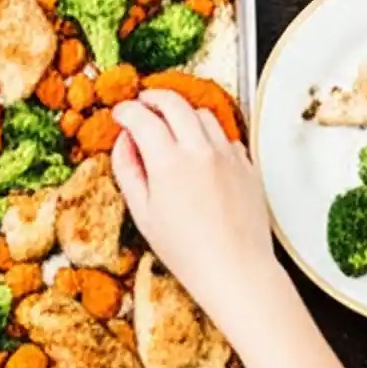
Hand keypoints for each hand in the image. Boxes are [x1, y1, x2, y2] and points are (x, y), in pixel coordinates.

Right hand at [110, 91, 279, 321]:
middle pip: (174, 102)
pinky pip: (224, 135)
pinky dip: (207, 134)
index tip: (120, 114)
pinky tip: (199, 150)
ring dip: (182, 112)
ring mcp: (227, 154)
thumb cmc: (186, 251)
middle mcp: (200, 150)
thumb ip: (128, 171)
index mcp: (168, 162)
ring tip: (170, 124)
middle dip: (152, 98)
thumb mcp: (143, 214)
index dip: (126, 111)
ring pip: (202, 113)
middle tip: (142, 104)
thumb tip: (124, 142)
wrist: (236, 269)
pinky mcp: (246, 164)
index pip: (142, 118)